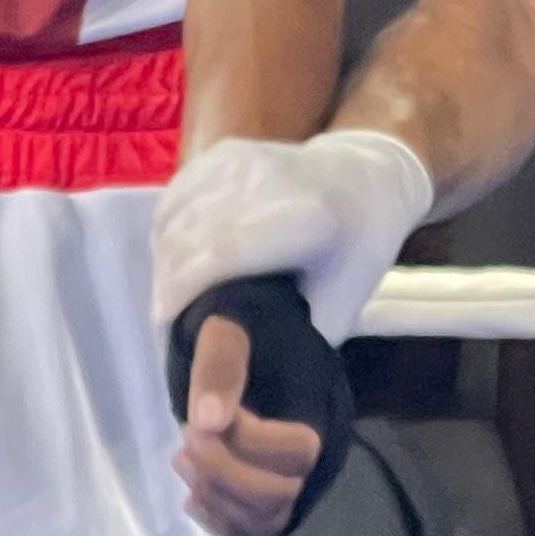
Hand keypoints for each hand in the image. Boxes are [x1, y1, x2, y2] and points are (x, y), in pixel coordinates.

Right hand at [151, 128, 434, 338]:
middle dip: (169, 287)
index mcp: (305, 218)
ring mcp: (240, 159)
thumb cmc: (359, 247)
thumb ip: (292, 337)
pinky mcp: (222, 152)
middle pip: (189, 238)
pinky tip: (176, 262)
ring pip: (174, 219)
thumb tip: (244, 383)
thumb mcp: (340, 304)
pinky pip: (175, 200)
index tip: (166, 328)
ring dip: (165, 263)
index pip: (222, 254)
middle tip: (171, 329)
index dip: (184, 292)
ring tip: (177, 300)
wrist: (369, 172)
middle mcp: (266, 179)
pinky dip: (166, 234)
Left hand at [171, 308, 330, 535]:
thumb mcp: (227, 330)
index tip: (204, 419)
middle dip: (225, 476)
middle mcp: (320, 450)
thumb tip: (208, 419)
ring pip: (266, 519)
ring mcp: (295, 478)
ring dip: (217, 499)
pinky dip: (218, 522)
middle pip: (283, 494)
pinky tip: (191, 495)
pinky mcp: (270, 496)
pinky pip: (252, 531)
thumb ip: (221, 366)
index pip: (301, 450)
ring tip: (182, 459)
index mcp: (322, 405)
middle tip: (186, 444)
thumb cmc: (242, 331)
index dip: (249, 443)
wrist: (246, 336)